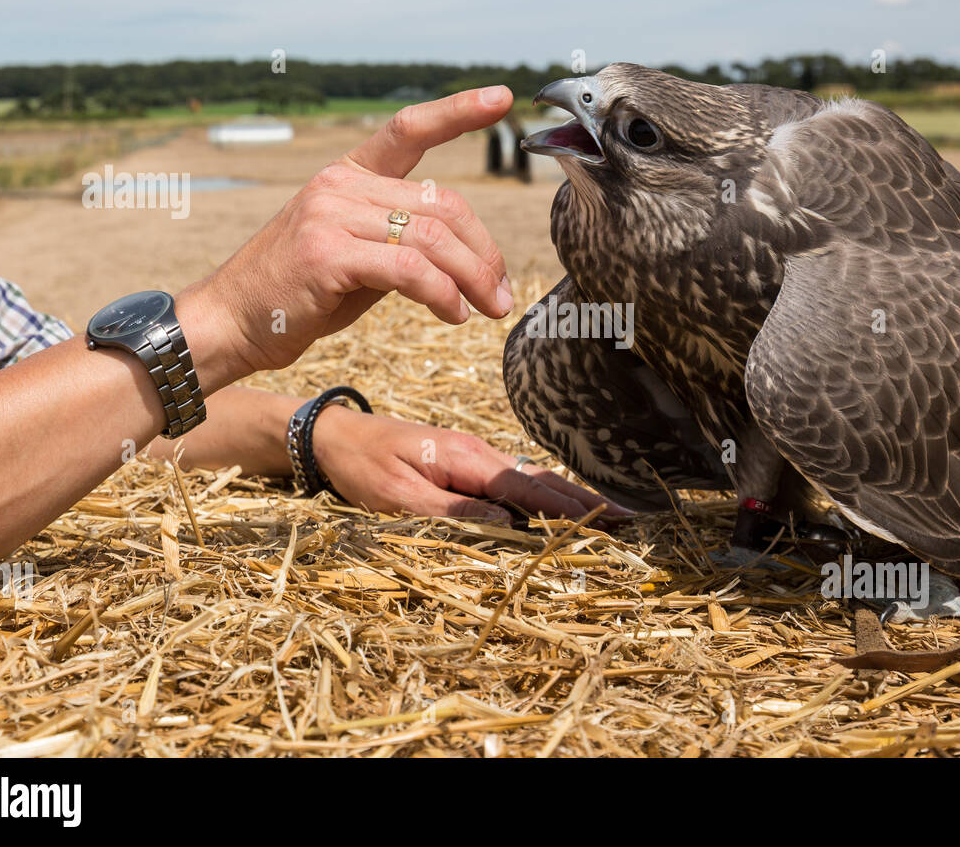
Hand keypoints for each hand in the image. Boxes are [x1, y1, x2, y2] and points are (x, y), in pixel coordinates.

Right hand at [178, 86, 515, 389]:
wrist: (230, 324)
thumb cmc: (297, 296)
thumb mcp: (357, 259)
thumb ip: (402, 243)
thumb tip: (466, 257)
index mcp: (348, 175)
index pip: (408, 129)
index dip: (457, 110)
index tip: (501, 96)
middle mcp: (339, 184)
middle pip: (442, 204)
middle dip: (484, 252)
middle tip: (501, 294)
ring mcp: (330, 215)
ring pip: (432, 238)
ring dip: (472, 278)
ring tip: (488, 308)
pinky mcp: (327, 253)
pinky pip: (410, 270)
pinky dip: (442, 294)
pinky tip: (453, 314)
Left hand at [313, 409, 630, 521]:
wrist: (332, 435)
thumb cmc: (360, 466)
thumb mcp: (398, 497)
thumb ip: (452, 511)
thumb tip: (506, 524)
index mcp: (466, 459)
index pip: (529, 488)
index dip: (572, 506)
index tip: (612, 517)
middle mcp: (477, 453)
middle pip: (541, 480)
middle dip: (584, 501)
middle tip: (627, 519)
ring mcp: (472, 457)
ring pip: (530, 478)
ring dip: (567, 498)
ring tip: (604, 514)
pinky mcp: (463, 463)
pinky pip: (512, 479)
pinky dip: (541, 492)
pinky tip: (556, 503)